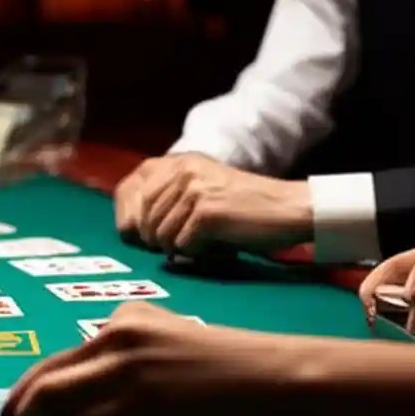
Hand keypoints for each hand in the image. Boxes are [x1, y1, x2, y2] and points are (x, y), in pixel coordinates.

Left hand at [0, 302, 296, 415]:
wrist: (273, 374)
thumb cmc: (230, 366)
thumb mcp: (171, 340)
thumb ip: (130, 354)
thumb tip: (86, 391)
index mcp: (127, 316)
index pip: (63, 352)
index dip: (33, 381)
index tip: (20, 400)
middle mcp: (118, 332)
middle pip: (48, 371)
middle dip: (19, 401)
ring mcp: (127, 366)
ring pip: (56, 397)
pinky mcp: (139, 401)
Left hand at [115, 153, 312, 254]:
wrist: (287, 209)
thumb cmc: (243, 209)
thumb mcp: (200, 190)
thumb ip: (166, 200)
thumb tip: (127, 230)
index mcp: (177, 162)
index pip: (128, 189)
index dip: (127, 219)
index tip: (137, 237)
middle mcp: (182, 170)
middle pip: (142, 220)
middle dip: (156, 240)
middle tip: (183, 244)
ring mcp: (194, 189)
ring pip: (161, 236)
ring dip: (180, 248)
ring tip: (206, 241)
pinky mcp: (206, 212)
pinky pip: (182, 246)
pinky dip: (198, 253)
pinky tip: (218, 244)